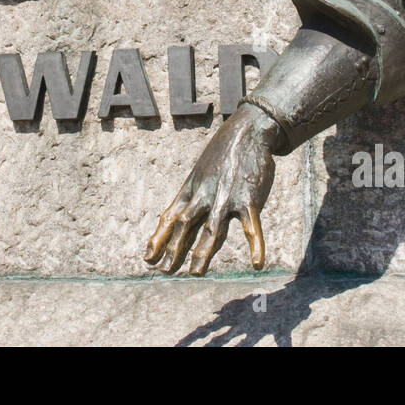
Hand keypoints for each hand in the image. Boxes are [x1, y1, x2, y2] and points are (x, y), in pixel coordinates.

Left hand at [144, 102, 282, 275]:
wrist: (247, 131)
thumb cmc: (223, 152)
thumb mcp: (201, 170)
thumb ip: (194, 192)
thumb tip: (181, 212)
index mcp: (191, 188)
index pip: (170, 217)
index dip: (158, 239)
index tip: (148, 257)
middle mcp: (204, 194)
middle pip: (185, 226)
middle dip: (173, 250)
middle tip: (164, 271)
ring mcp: (225, 197)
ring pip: (212, 230)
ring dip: (202, 253)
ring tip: (194, 273)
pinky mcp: (248, 198)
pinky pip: (250, 226)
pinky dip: (255, 245)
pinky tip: (256, 263)